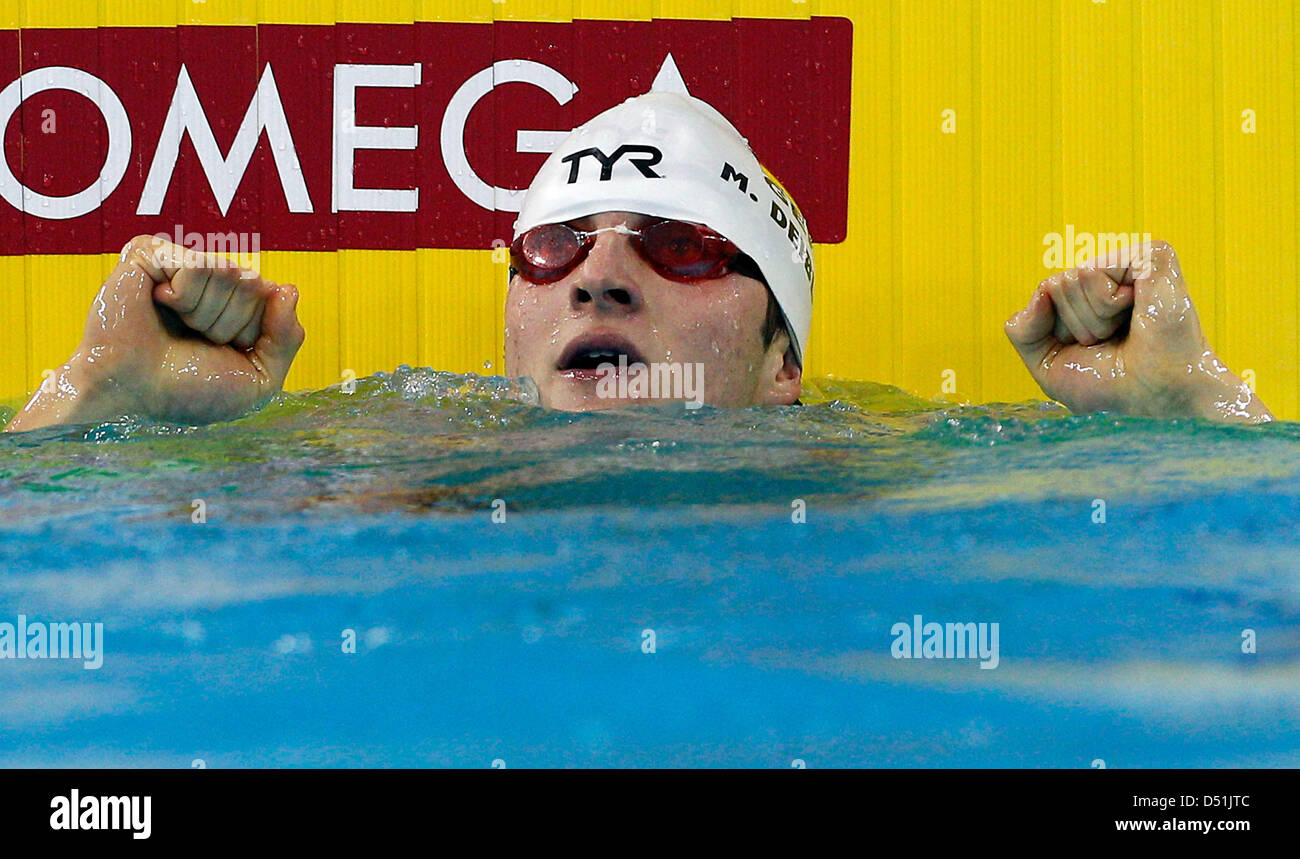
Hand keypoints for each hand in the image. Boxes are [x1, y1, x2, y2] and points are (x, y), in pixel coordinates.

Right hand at [5, 235, 304, 430]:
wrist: (131, 392)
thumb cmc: (189, 391)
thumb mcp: (258, 379)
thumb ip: (286, 338)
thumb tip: (288, 289)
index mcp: (236, 307)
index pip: (273, 298)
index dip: (253, 333)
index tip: (223, 352)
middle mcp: (211, 283)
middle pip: (253, 284)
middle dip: (230, 322)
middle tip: (194, 340)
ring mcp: (181, 265)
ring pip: (228, 271)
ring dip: (205, 312)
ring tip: (175, 326)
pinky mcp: (152, 253)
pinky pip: (197, 264)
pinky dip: (184, 295)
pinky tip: (158, 304)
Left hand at [1004, 240, 1271, 421]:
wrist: (1160, 394)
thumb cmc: (1112, 386)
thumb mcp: (1048, 365)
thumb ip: (1023, 330)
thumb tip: (1042, 289)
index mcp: (1088, 298)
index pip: (1042, 296)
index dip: (1057, 333)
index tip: (1093, 349)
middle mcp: (1108, 276)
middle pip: (1051, 287)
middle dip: (1075, 325)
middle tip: (1113, 341)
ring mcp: (1128, 263)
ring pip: (1067, 280)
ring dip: (1093, 319)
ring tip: (1127, 331)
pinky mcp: (1147, 254)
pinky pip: (1090, 272)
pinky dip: (1106, 304)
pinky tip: (1137, 312)